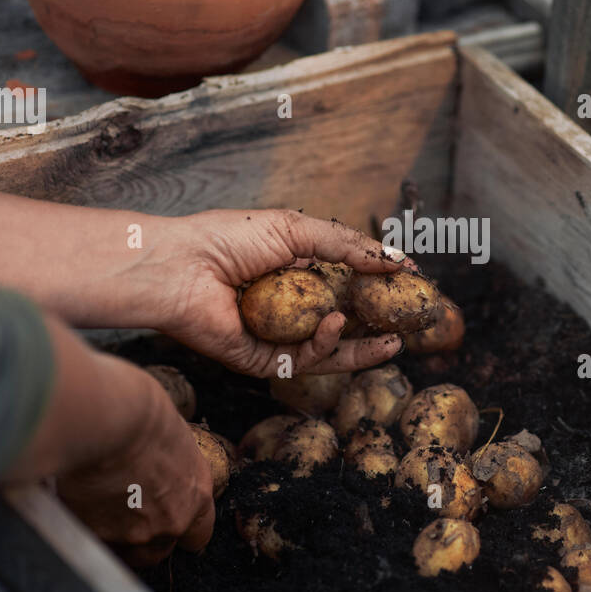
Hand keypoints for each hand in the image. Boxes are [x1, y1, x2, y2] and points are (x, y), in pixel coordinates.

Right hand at [54, 369, 214, 566]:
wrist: (107, 420)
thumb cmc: (140, 411)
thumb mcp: (171, 434)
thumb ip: (168, 463)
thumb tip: (153, 463)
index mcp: (196, 493)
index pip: (199, 533)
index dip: (182, 530)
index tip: (166, 520)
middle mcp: (171, 521)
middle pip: (159, 551)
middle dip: (144, 537)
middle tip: (125, 511)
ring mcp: (134, 533)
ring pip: (124, 553)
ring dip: (114, 537)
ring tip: (98, 508)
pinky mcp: (98, 535)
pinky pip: (91, 541)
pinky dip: (84, 527)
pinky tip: (76, 503)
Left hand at [151, 209, 410, 376]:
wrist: (179, 266)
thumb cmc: (228, 239)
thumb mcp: (298, 230)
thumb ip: (349, 246)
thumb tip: (399, 261)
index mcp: (294, 273)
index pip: (346, 285)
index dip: (378, 287)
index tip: (411, 284)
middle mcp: (287, 308)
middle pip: (344, 325)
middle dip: (379, 329)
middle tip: (411, 328)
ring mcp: (275, 337)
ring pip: (329, 353)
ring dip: (363, 350)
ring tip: (393, 342)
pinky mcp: (261, 361)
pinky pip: (303, 361)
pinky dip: (325, 345)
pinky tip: (336, 324)